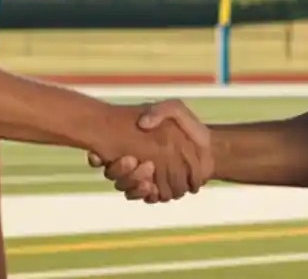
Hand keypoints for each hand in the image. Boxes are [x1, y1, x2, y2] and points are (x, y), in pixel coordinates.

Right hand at [88, 99, 212, 201]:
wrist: (209, 150)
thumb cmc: (190, 129)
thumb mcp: (176, 110)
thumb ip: (162, 110)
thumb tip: (143, 123)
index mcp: (131, 143)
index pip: (104, 153)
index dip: (98, 157)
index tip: (100, 154)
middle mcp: (133, 162)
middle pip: (113, 174)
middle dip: (119, 171)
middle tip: (131, 161)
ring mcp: (143, 178)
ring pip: (125, 188)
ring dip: (132, 184)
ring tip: (144, 178)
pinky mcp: (156, 190)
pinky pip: (143, 197)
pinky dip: (145, 194)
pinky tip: (152, 188)